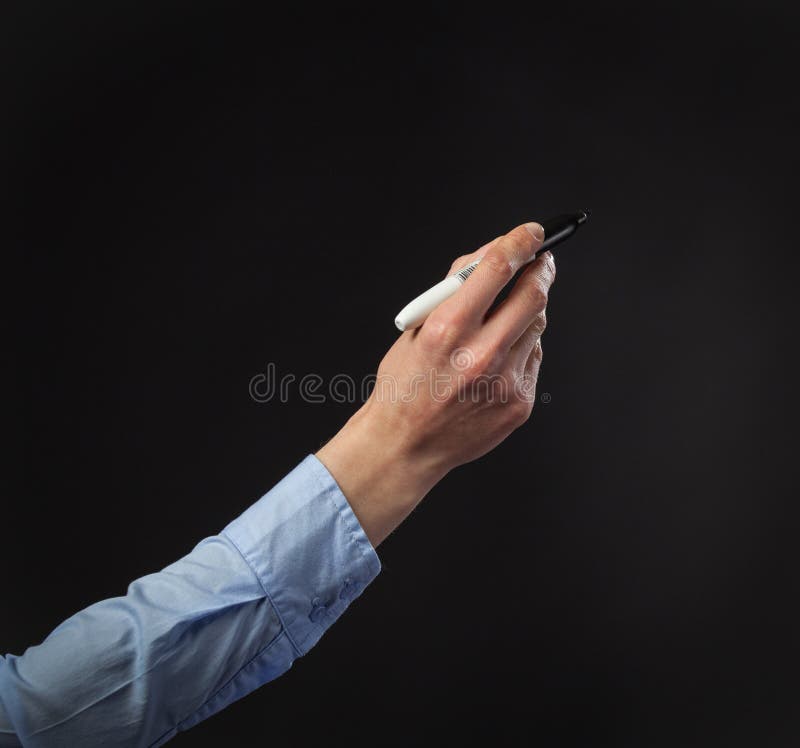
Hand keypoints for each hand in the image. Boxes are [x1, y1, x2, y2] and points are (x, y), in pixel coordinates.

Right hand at [317, 222, 555, 544]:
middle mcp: (480, 356)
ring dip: (529, 309)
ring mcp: (504, 383)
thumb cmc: (405, 384)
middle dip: (541, 270)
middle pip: (533, 294)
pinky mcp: (518, 403)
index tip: (533, 233)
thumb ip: (453, 289)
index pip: (497, 268)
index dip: (520, 242)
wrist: (406, 445)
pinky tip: (500, 354)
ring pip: (537, 325)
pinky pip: (533, 357)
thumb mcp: (417, 329)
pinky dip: (522, 345)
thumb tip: (490, 254)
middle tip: (541, 261)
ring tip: (507, 315)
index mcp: (447, 330)